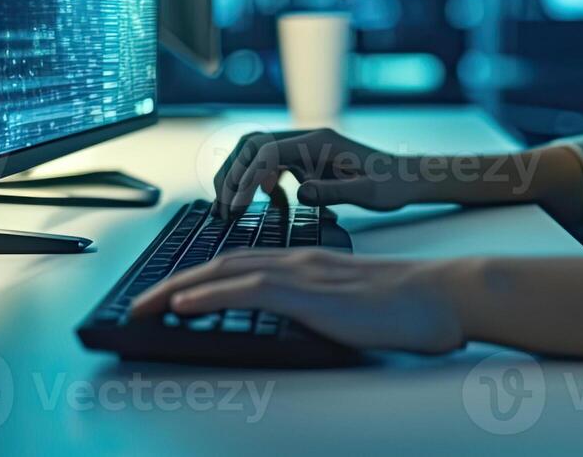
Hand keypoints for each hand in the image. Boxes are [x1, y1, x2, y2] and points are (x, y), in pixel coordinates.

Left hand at [128, 249, 470, 354]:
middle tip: (140, 301)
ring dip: (178, 288)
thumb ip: (321, 305)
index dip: (200, 275)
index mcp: (307, 262)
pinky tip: (184, 304)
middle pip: (220, 263)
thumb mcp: (352, 304)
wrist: (442, 296)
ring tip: (145, 304)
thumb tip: (301, 322)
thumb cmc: (409, 305)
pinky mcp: (310, 293)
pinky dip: (209, 294)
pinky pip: (248, 289)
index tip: (171, 292)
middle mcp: (298, 260)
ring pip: (224, 272)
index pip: (239, 263)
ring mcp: (303, 274)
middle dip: (175, 282)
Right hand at [211, 128, 430, 220]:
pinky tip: (272, 206)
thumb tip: (299, 194)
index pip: (267, 151)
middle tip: (221, 206)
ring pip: (257, 153)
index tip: (235, 205)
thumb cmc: (392, 185)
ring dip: (241, 177)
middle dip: (232, 173)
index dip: (247, 177)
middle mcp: (308, 139)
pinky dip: (263, 183)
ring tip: (230, 208)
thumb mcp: (368, 193)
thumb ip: (333, 192)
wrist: (408, 178)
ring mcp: (306, 147)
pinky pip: (273, 165)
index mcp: (320, 142)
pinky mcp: (308, 160)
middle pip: (253, 145)